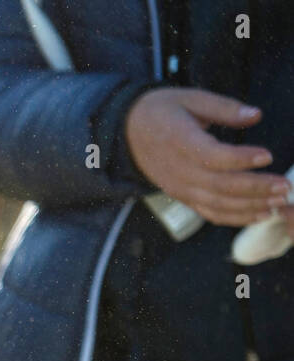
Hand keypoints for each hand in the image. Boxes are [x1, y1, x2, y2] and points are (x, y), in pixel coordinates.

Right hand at [124, 89, 290, 226]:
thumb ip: (224, 108)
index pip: (213, 157)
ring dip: (250, 207)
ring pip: (217, 204)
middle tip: (284, 187)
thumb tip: (256, 115)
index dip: (241, 159)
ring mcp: (181, 188)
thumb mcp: (190, 98)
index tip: (268, 155)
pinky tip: (258, 215)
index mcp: (180, 142)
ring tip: (278, 204)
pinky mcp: (183, 197)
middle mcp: (179, 172)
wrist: (128, 134)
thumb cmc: (162, 112)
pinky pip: (210, 213)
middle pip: (220, 186)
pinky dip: (235, 217)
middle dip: (255, 189)